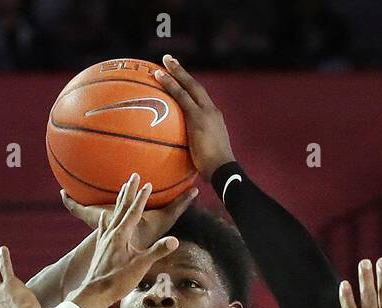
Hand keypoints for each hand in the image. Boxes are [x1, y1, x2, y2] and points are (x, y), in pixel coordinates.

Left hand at [69, 174, 178, 307]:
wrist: (94, 292)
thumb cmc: (117, 280)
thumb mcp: (140, 266)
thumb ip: (157, 251)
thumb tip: (175, 241)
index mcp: (122, 235)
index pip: (134, 211)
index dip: (142, 197)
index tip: (148, 183)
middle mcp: (111, 233)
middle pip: (122, 207)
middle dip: (129, 191)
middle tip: (133, 176)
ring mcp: (104, 239)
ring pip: (112, 215)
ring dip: (119, 201)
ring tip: (122, 189)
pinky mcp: (100, 247)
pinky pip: (103, 228)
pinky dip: (104, 219)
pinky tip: (103, 216)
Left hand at [154, 54, 234, 181]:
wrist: (223, 171)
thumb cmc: (214, 172)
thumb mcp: (205, 158)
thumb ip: (195, 153)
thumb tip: (184, 161)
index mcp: (214, 120)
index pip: (201, 101)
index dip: (190, 90)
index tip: (181, 81)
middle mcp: (212, 112)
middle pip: (196, 87)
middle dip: (182, 73)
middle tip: (170, 61)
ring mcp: (206, 113)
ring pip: (189, 86)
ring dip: (176, 72)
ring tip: (163, 61)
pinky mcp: (198, 117)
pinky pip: (181, 96)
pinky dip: (170, 84)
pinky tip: (158, 76)